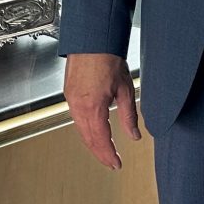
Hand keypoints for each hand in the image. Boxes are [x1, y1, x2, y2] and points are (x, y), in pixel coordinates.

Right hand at [65, 53, 143, 169]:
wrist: (92, 40)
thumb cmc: (107, 58)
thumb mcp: (125, 89)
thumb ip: (129, 116)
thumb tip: (134, 135)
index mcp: (94, 107)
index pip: (101, 140)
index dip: (109, 155)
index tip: (116, 164)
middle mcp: (78, 106)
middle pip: (88, 139)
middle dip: (100, 153)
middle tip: (111, 163)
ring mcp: (71, 100)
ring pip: (80, 130)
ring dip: (92, 143)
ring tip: (104, 151)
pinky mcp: (69, 94)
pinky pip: (76, 119)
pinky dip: (85, 130)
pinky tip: (93, 132)